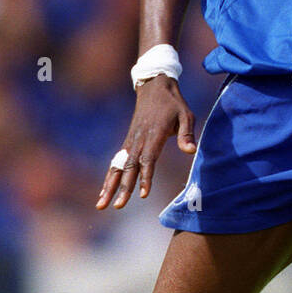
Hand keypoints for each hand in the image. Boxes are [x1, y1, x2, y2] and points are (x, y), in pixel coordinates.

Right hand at [96, 75, 195, 209]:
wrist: (154, 86)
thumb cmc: (173, 103)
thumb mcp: (186, 114)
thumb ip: (187, 133)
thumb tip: (190, 151)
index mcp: (154, 134)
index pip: (148, 159)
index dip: (145, 177)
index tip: (143, 194)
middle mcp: (139, 139)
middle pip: (129, 168)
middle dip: (123, 188)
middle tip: (118, 206)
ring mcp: (131, 141)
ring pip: (118, 167)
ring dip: (110, 186)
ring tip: (101, 204)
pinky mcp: (127, 142)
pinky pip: (116, 162)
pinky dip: (110, 177)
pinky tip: (104, 191)